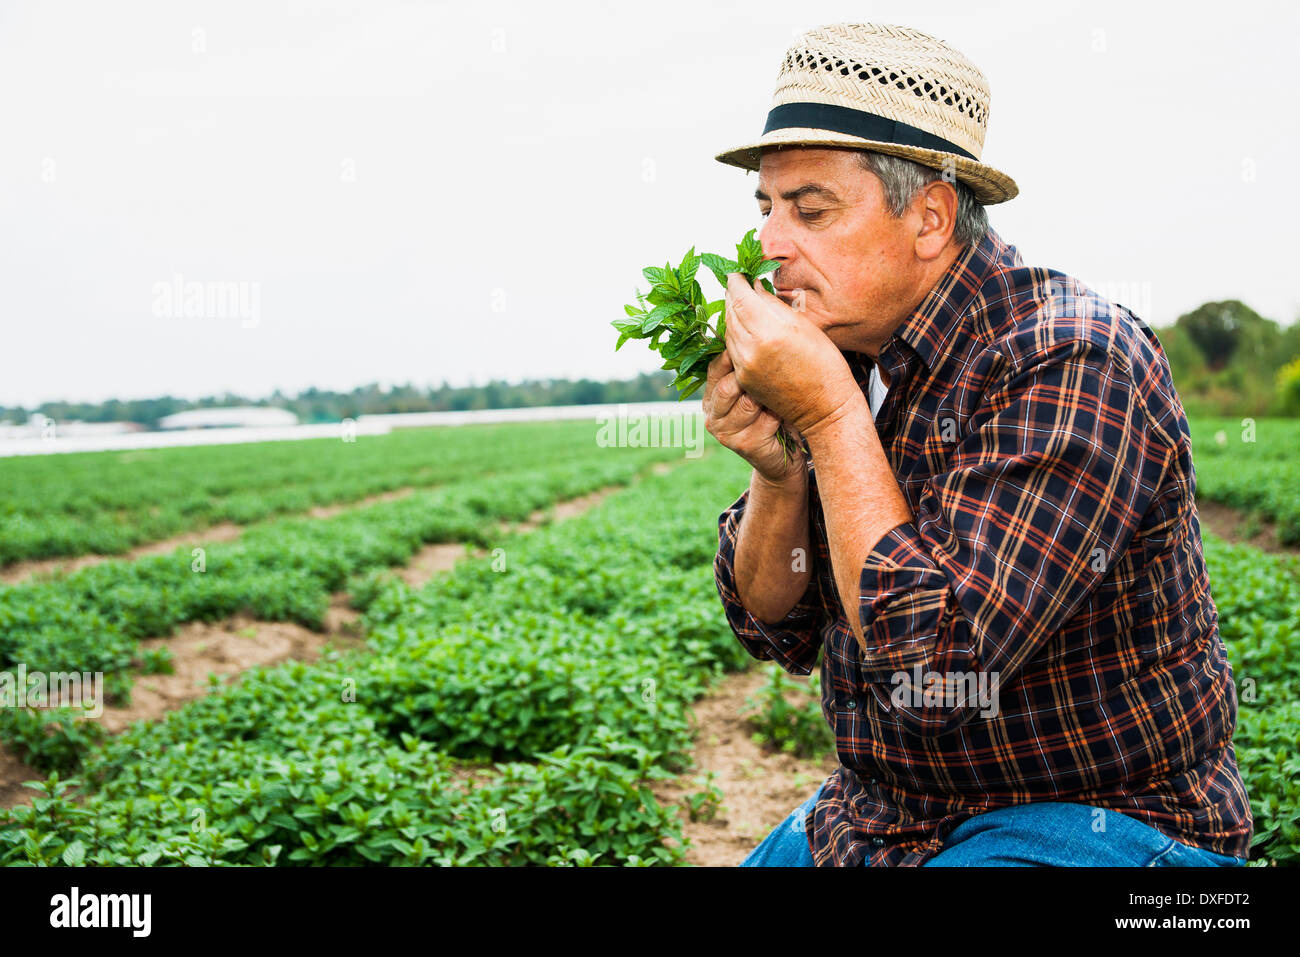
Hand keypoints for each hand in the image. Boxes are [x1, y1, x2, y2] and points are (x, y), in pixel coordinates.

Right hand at [703, 349, 806, 484]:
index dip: (735, 354)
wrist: (784, 457)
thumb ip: (749, 366)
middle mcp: (712, 414)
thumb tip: (748, 327)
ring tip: (782, 397)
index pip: (715, 367)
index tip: (758, 342)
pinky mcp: (743, 445)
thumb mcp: (759, 387)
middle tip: (776, 373)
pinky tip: (786, 416)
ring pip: (748, 402)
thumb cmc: (775, 412)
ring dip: (769, 398)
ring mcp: (725, 432)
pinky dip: (780, 415)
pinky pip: (765, 419)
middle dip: (753, 378)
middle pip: (727, 386)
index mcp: (711, 395)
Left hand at [723, 273, 859, 437]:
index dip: (735, 281)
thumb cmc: (825, 364)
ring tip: (740, 301)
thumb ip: (774, 304)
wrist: (824, 407)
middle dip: (732, 295)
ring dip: (731, 313)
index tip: (736, 272)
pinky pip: (731, 348)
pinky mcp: (743, 379)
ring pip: (728, 330)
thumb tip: (754, 287)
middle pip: (730, 312)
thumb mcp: (804, 325)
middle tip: (737, 282)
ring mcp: (744, 366)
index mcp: (770, 332)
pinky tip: (743, 325)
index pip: (741, 297)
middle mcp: (751, 349)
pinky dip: (734, 333)